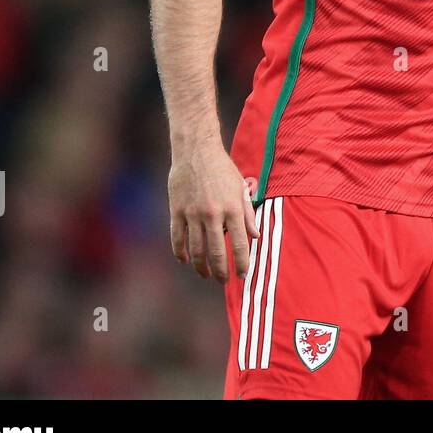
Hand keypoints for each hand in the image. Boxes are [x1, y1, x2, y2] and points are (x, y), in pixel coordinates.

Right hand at [168, 140, 259, 282]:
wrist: (196, 150)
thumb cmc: (222, 169)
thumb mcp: (241, 188)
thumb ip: (248, 214)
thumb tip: (256, 236)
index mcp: (233, 208)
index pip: (239, 244)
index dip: (241, 263)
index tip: (242, 275)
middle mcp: (213, 214)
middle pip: (216, 252)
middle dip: (221, 271)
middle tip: (223, 281)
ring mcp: (193, 214)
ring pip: (196, 249)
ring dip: (201, 266)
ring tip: (205, 274)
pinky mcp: (176, 211)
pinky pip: (177, 238)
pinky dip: (180, 252)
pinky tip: (185, 260)